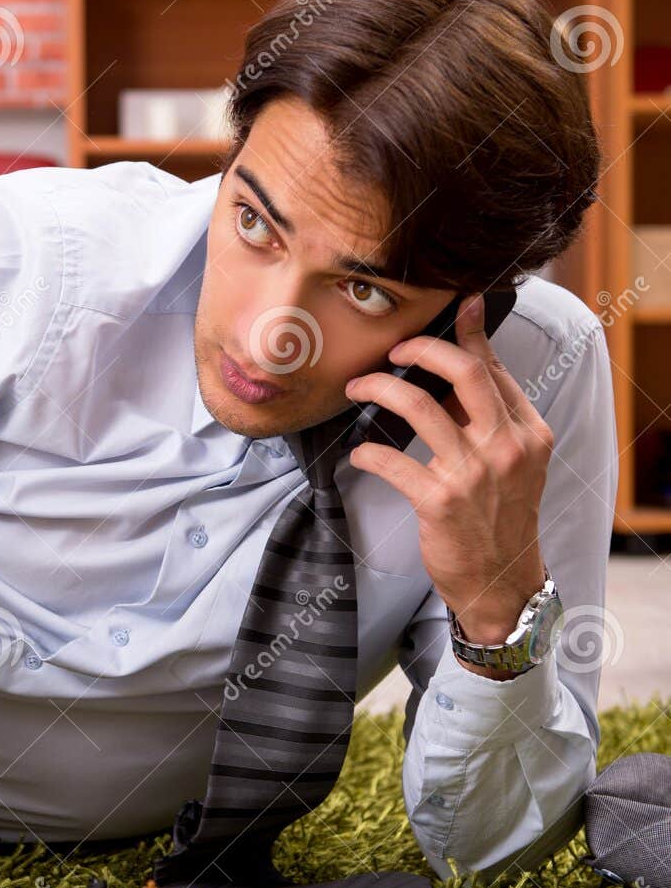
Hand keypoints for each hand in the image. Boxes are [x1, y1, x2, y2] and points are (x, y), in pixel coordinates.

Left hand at [344, 292, 551, 648]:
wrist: (501, 581)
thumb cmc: (501, 518)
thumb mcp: (514, 462)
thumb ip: (492, 417)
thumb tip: (460, 366)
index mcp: (528, 432)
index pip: (493, 369)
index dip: (469, 334)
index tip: (456, 307)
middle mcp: (506, 447)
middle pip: (463, 373)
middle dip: (421, 350)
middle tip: (393, 352)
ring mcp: (473, 474)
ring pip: (419, 407)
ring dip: (379, 390)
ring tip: (359, 389)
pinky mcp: (440, 502)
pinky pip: (391, 461)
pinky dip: (367, 454)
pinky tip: (359, 455)